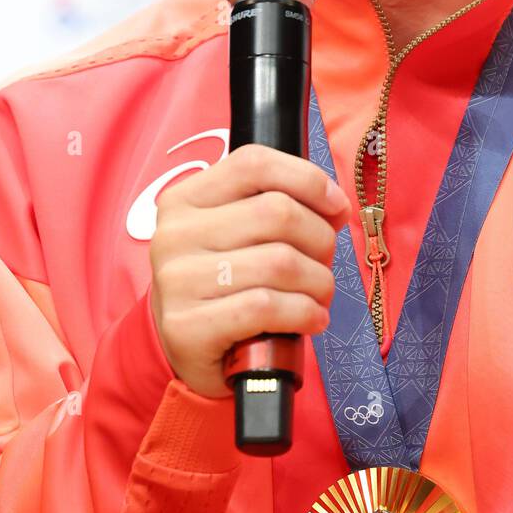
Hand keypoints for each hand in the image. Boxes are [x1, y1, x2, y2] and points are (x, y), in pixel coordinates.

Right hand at [148, 143, 351, 398]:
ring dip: (318, 282)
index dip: (308, 179)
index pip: (254, 164)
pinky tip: (311, 319)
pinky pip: (267, 306)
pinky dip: (304, 312)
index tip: (337, 206)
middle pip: (277, 212)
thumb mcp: (237, 234)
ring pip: (280, 262)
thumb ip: (277, 208)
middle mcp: (175, 234)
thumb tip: (337, 206)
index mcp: (185, 199)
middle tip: (324, 263)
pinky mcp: (187, 328)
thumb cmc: (223, 283)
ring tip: (319, 296)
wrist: (184, 349)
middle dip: (321, 239)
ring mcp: (177, 281)